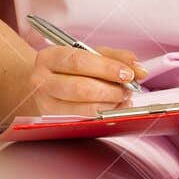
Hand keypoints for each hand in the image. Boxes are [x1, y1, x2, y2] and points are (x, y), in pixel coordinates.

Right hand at [23, 44, 146, 117]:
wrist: (39, 88)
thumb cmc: (67, 70)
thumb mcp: (86, 55)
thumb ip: (114, 57)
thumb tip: (139, 69)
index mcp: (49, 58)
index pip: (78, 61)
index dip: (107, 68)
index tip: (128, 74)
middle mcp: (41, 81)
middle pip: (81, 88)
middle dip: (111, 90)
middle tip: (128, 89)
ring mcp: (45, 105)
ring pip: (84, 109)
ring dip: (111, 105)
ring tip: (122, 98)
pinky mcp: (53, 123)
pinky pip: (85, 122)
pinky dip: (105, 116)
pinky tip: (113, 109)